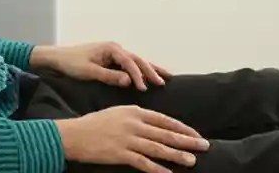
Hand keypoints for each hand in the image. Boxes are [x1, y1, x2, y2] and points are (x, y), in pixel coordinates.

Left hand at [33, 42, 169, 90]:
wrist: (57, 58)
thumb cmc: (71, 64)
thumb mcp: (89, 72)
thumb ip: (109, 76)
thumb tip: (129, 81)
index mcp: (110, 48)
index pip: (129, 62)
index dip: (137, 75)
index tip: (144, 87)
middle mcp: (115, 48)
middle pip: (137, 59)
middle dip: (150, 70)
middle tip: (163, 82)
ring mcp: (114, 53)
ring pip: (136, 61)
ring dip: (149, 69)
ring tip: (166, 77)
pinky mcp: (111, 59)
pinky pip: (129, 65)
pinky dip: (140, 71)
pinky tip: (149, 76)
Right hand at [55, 106, 208, 172]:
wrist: (73, 134)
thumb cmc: (93, 124)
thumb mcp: (116, 113)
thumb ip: (135, 117)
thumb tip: (154, 125)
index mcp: (133, 111)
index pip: (164, 120)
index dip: (182, 128)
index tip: (195, 134)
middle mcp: (133, 124)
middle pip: (166, 134)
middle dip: (187, 140)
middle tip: (205, 146)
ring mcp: (127, 139)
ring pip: (158, 148)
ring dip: (177, 155)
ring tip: (192, 161)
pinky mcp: (120, 153)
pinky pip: (144, 163)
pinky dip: (158, 170)